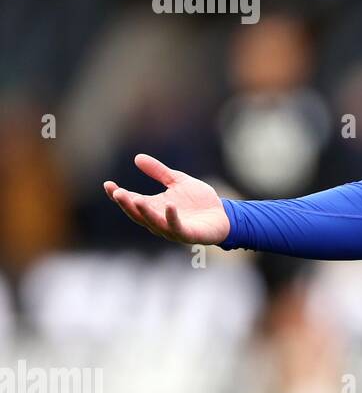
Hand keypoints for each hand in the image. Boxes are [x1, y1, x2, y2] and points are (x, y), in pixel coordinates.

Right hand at [104, 154, 230, 245]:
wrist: (223, 215)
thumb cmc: (199, 201)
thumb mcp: (177, 181)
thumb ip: (158, 171)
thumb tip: (137, 157)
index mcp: (154, 207)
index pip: (131, 201)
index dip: (118, 194)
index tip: (107, 184)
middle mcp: (159, 220)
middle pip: (138, 214)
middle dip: (126, 204)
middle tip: (117, 193)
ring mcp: (172, 229)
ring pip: (154, 222)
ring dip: (144, 212)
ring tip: (135, 199)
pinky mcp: (188, 234)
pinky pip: (177, 227)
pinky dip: (172, 218)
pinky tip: (169, 206)